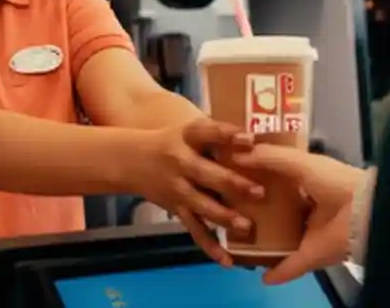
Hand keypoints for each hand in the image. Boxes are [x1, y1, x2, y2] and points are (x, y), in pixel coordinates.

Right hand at [129, 119, 262, 265]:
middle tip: (259, 192)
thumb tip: (260, 138)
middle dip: (232, 183)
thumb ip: (218, 135)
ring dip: (224, 217)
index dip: (227, 134)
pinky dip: (210, 246)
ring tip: (246, 226)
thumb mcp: (189, 130)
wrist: (130, 160)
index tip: (249, 139)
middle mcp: (181, 162)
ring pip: (202, 205)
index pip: (207, 132)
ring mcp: (178, 188)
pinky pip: (195, 229)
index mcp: (187, 137)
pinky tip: (227, 260)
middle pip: (206, 173)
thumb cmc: (172, 142)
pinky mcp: (177, 209)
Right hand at [230, 144, 365, 283]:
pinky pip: (290, 267)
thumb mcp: (300, 162)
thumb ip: (270, 157)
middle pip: (276, 211)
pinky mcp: (311, 256)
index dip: (256, 179)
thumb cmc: (334, 182)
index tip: (232, 177)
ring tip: (236, 239)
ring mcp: (309, 235)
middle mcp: (307, 209)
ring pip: (280, 239)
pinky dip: (278, 272)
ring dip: (262, 241)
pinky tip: (262, 276)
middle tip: (228, 208)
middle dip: (255, 210)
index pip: (277, 182)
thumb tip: (235, 156)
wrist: (363, 212)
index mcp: (307, 184)